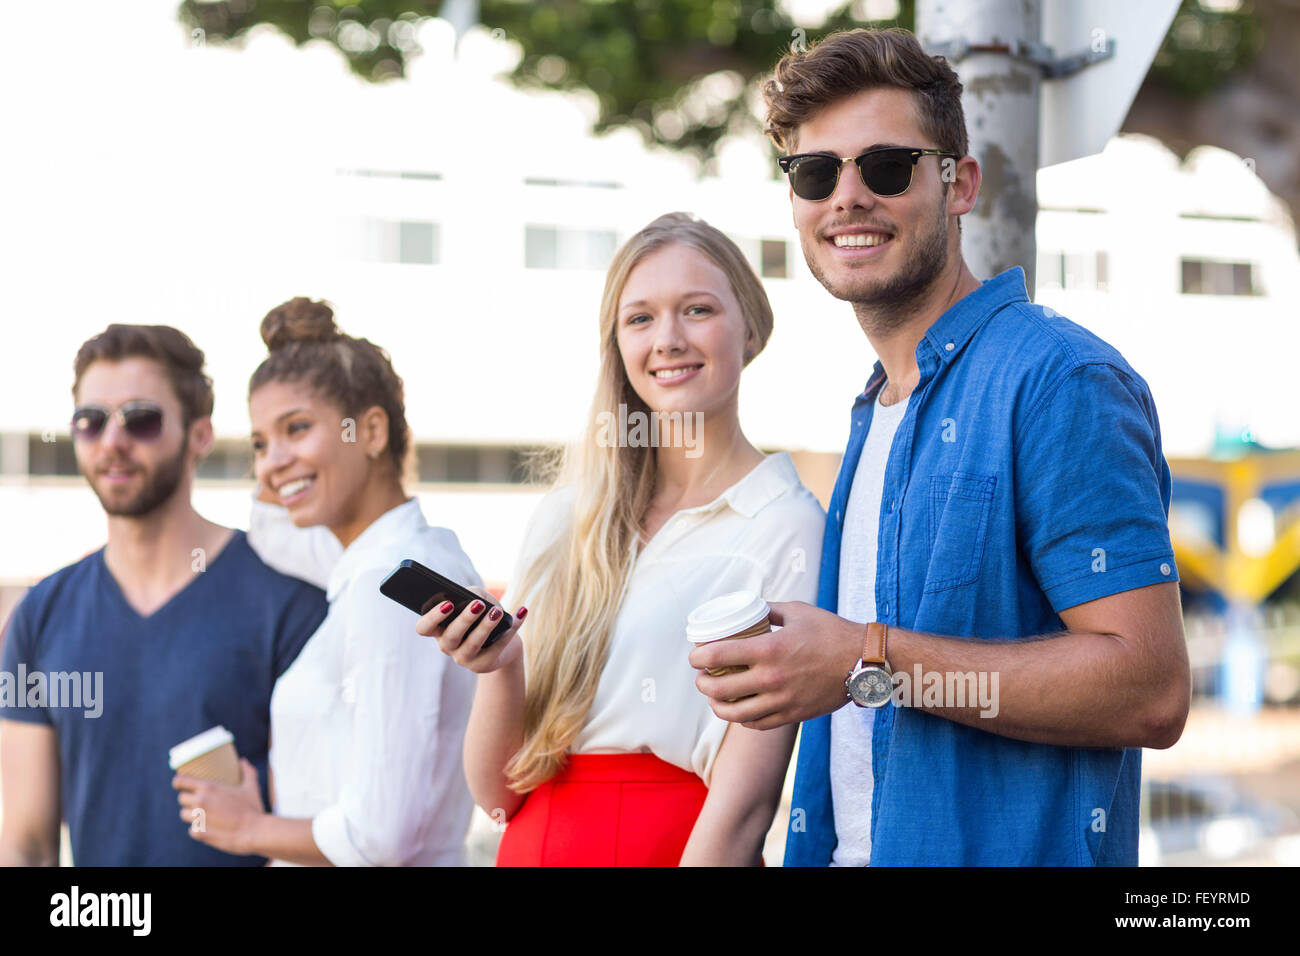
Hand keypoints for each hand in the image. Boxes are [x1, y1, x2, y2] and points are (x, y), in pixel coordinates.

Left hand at [173, 758, 266, 855]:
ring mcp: (198, 818)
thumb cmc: (253, 808)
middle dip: (188, 799)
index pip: (181, 781)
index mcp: (209, 787)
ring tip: (203, 815)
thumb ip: (247, 771)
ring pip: (184, 814)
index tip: (179, 783)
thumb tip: (243, 761)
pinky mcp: (199, 833)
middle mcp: (200, 801)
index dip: (178, 782)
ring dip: (192, 814)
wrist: (254, 831)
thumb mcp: (251, 787)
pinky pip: (192, 829)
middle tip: (198, 800)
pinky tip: (208, 828)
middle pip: (181, 798)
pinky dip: (198, 829)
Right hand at [415, 586, 525, 673]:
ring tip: (497, 612)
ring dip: (485, 626)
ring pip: (472, 645)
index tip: (448, 604)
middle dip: (465, 619)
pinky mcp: (483, 665)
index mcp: (439, 630)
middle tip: (478, 605)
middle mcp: (447, 646)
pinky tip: (521, 613)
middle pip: (451, 636)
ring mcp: (464, 658)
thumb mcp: (476, 599)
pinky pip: (496, 648)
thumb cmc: (483, 614)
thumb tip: (476, 599)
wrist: (502, 637)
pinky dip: (510, 630)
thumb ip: (472, 594)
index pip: (424, 628)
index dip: (433, 617)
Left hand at [688, 601, 862, 729]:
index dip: (698, 656)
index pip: (718, 656)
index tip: (695, 655)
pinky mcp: (792, 715)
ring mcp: (782, 701)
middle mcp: (772, 678)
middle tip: (702, 676)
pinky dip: (742, 719)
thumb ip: (768, 609)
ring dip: (717, 706)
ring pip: (735, 713)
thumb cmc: (831, 632)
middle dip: (703, 683)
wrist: (864, 662)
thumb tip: (747, 606)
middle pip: (720, 689)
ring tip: (714, 697)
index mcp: (769, 649)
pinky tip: (738, 710)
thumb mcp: (797, 611)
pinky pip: (757, 724)